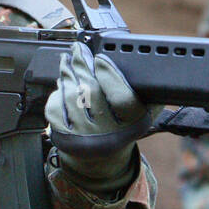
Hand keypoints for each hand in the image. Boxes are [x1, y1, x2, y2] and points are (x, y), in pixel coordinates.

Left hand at [45, 42, 161, 195]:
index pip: (121, 96)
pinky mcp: (65, 138)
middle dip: (82, 65)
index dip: (109, 73)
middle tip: (78, 49)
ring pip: (72, 97)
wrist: (102, 159)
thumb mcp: (144, 113)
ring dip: (68, 74)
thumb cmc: (123, 127)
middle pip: (92, 91)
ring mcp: (85, 137)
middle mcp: (109, 134)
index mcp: (133, 125)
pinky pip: (57, 108)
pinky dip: (58, 92)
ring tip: (68, 61)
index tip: (101, 57)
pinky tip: (62, 82)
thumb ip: (149, 92)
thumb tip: (150, 66)